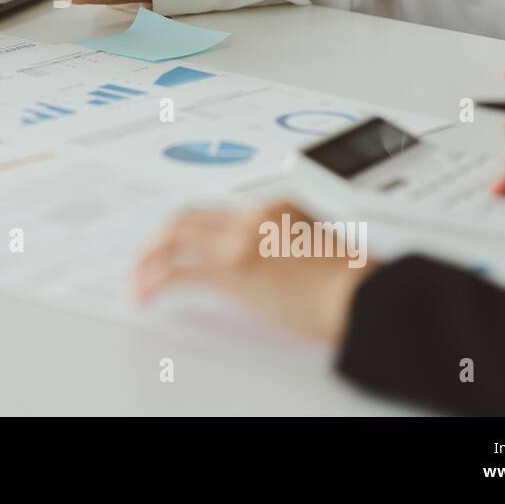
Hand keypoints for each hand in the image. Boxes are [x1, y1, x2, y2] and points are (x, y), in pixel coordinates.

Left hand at [133, 202, 375, 344]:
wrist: (367, 295)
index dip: (189, 228)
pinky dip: (154, 283)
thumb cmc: (356, 283)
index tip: (177, 243)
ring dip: (148, 260)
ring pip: (173, 240)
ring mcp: (239, 242)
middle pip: (186, 217)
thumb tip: (274, 267)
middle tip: (145, 257)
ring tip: (137, 280)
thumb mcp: (319, 250)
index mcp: (274, 208)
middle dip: (159, 238)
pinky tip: (146, 295)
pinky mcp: (231, 271)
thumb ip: (288, 247)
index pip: (216, 211)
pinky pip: (177, 273)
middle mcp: (251, 217)